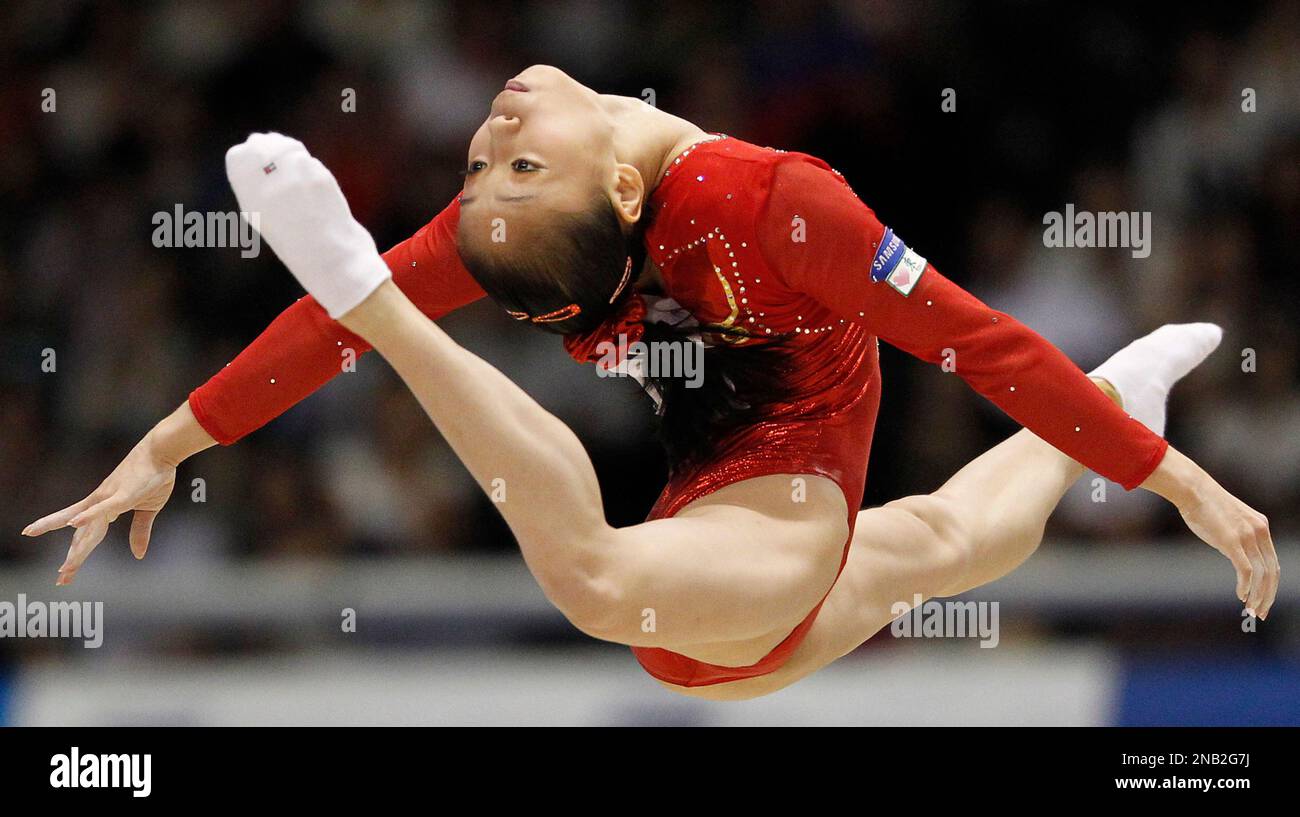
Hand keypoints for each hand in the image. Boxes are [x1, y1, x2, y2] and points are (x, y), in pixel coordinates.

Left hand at [22, 401, 213, 585]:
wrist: (161, 450)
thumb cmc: (154, 475)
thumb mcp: (149, 508)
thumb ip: (140, 531)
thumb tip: (138, 555)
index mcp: (106, 508)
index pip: (88, 536)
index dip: (77, 554)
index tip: (65, 573)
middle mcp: (100, 504)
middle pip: (83, 536)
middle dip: (73, 559)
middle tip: (61, 580)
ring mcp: (108, 498)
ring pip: (89, 528)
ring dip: (78, 549)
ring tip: (65, 568)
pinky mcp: (121, 494)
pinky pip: (103, 508)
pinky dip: (88, 516)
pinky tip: (74, 524)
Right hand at [225, 132, 390, 317]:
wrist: (332, 260)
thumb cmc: (299, 245)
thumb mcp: (267, 220)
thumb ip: (259, 190)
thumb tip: (259, 156)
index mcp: (250, 200)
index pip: (238, 156)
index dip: (251, 152)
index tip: (260, 155)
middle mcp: (268, 186)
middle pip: (262, 144)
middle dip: (271, 147)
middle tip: (283, 156)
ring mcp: (294, 180)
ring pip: (288, 150)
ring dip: (293, 156)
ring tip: (301, 177)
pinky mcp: (318, 177)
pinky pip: (310, 161)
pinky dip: (311, 168)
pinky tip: (316, 185)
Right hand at [1143, 446, 1279, 618]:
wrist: (1192, 489)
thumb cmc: (1203, 503)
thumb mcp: (1228, 519)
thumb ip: (1236, 534)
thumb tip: (1232, 551)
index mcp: (1261, 526)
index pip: (1272, 562)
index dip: (1269, 584)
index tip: (1261, 598)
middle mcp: (1259, 531)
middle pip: (1272, 571)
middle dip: (1267, 595)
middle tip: (1260, 612)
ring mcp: (1247, 536)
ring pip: (1262, 574)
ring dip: (1257, 595)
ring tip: (1250, 609)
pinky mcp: (1233, 541)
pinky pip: (1247, 571)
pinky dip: (1246, 586)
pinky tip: (1240, 596)